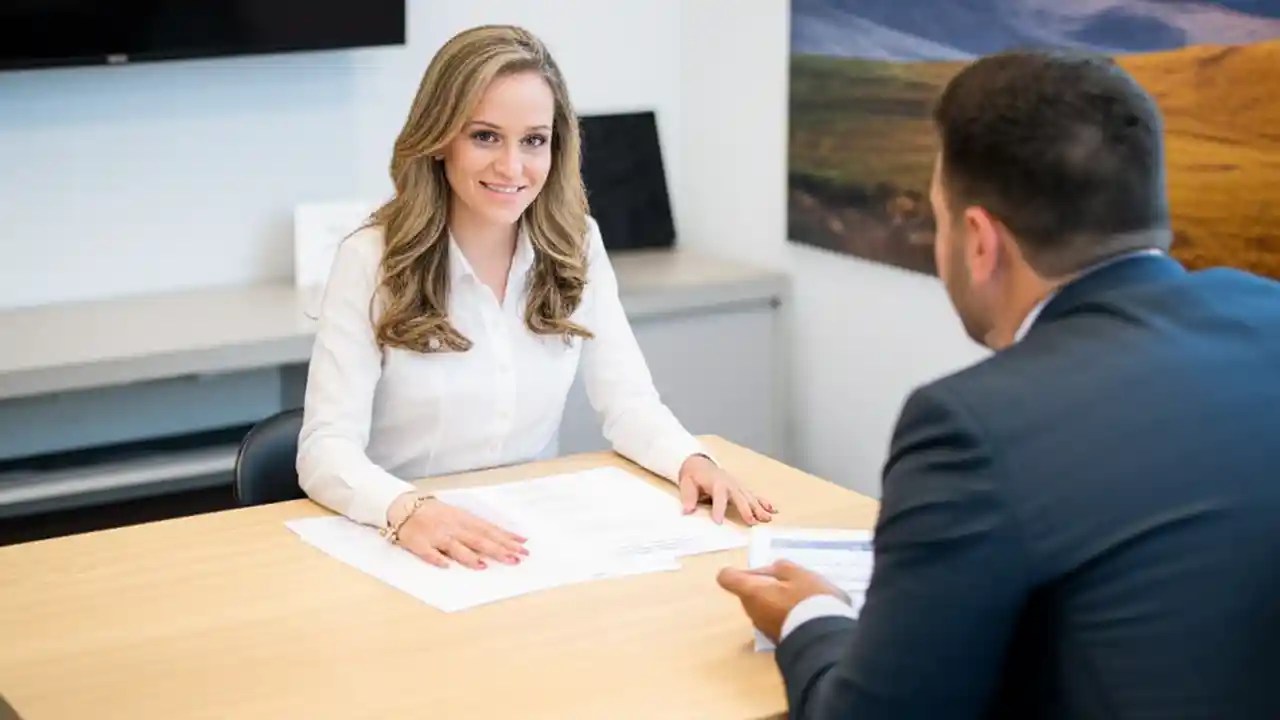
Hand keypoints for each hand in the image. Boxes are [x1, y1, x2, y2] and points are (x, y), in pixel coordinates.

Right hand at [387, 493, 527, 569]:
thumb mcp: (458, 515)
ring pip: (455, 547)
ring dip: (470, 556)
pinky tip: (446, 566)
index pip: (489, 530)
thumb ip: (476, 528)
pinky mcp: (419, 543)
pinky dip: (437, 559)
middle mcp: (453, 527)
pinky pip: (429, 553)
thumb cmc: (435, 512)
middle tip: (516, 558)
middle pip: (478, 539)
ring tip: (485, 565)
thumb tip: (502, 538)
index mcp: (463, 519)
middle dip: (498, 549)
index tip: (523, 545)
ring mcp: (436, 535)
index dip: (507, 538)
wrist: (404, 506)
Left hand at [678, 454, 775, 524]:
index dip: (718, 509)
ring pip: (750, 497)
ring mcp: (737, 486)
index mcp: (716, 483)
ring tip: (766, 519)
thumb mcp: (686, 483)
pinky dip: (763, 502)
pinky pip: (754, 496)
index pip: (718, 497)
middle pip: (740, 497)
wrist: (699, 463)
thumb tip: (687, 510)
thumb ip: (688, 497)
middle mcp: (730, 484)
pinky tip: (772, 510)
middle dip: (747, 509)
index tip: (718, 522)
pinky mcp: (741, 488)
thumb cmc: (693, 475)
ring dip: (759, 508)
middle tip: (752, 522)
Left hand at [716, 559, 847, 643]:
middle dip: (764, 585)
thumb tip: (771, 570)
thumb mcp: (800, 575)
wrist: (824, 641)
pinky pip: (774, 620)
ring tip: (801, 596)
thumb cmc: (808, 600)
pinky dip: (784, 614)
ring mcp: (763, 628)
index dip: (737, 572)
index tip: (756, 572)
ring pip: (762, 607)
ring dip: (775, 600)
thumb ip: (782, 568)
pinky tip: (805, 612)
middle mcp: (752, 611)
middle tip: (789, 580)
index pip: (727, 577)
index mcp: (752, 591)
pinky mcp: (776, 640)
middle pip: (747, 593)